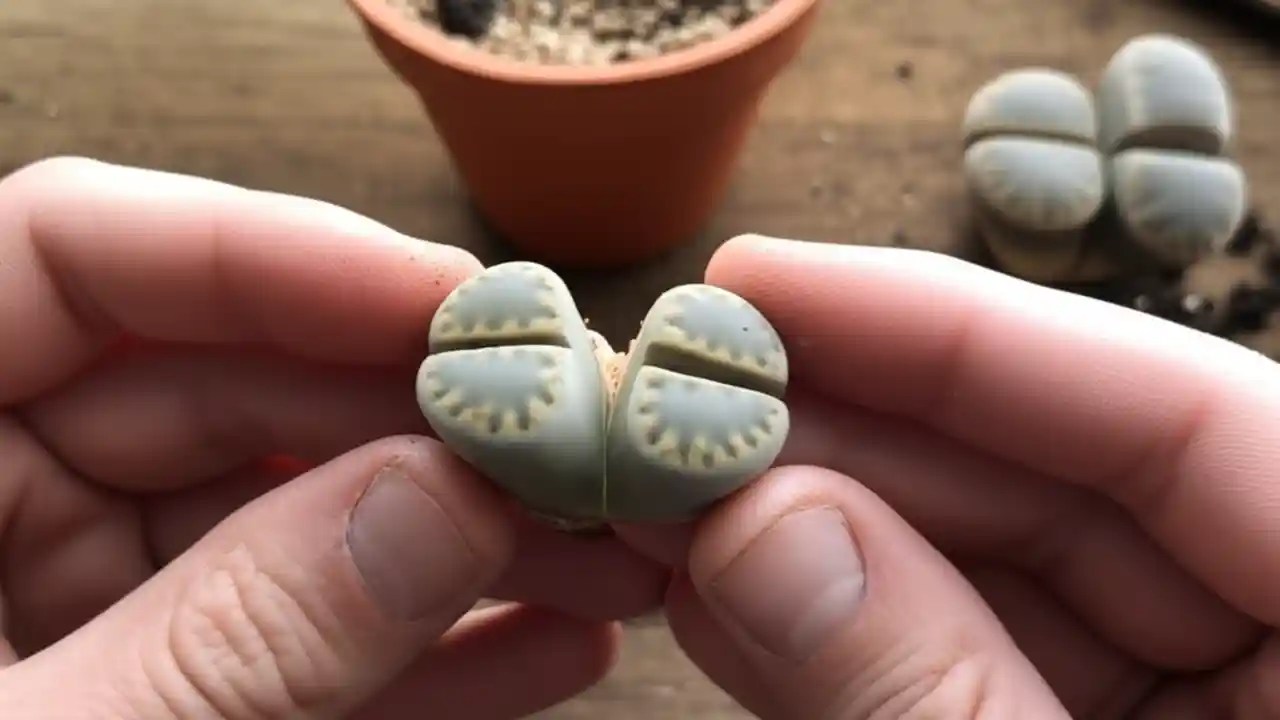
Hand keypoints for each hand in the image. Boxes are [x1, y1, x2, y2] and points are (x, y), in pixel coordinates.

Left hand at [0, 158, 665, 718]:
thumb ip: (233, 637)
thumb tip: (444, 502)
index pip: (69, 258)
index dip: (271, 255)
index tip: (452, 303)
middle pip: (228, 390)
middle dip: (422, 423)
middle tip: (578, 443)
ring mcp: (76, 607)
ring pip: (289, 524)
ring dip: (459, 545)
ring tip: (612, 553)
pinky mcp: (151, 697)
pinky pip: (293, 651)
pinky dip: (419, 658)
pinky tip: (549, 643)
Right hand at [636, 234, 1279, 717]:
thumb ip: (930, 696)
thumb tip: (760, 525)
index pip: (1187, 415)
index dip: (963, 331)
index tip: (766, 283)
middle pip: (1068, 483)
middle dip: (855, 441)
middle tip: (686, 400)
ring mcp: (1207, 708)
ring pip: (1001, 569)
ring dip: (819, 532)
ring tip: (674, 489)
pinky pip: (973, 660)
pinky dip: (844, 631)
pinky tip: (729, 584)